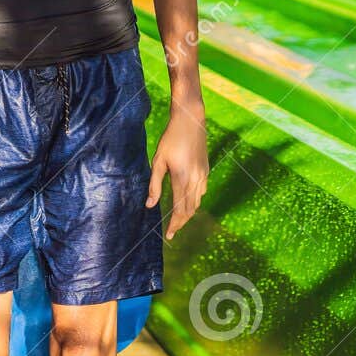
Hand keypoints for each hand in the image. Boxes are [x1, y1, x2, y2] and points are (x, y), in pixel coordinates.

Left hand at [146, 102, 207, 239]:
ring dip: (188, 213)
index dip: (174, 224)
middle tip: (172, 231)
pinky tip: (188, 202)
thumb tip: (150, 205)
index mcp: (182, 178)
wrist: (190, 120)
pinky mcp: (206, 170)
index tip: (168, 235)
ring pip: (197, 202)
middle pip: (190, 210)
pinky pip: (201, 192)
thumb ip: (154, 185)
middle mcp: (195, 180)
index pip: (179, 210)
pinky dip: (195, 202)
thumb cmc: (170, 138)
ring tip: (178, 220)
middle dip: (181, 223)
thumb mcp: (158, 161)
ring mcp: (203, 175)